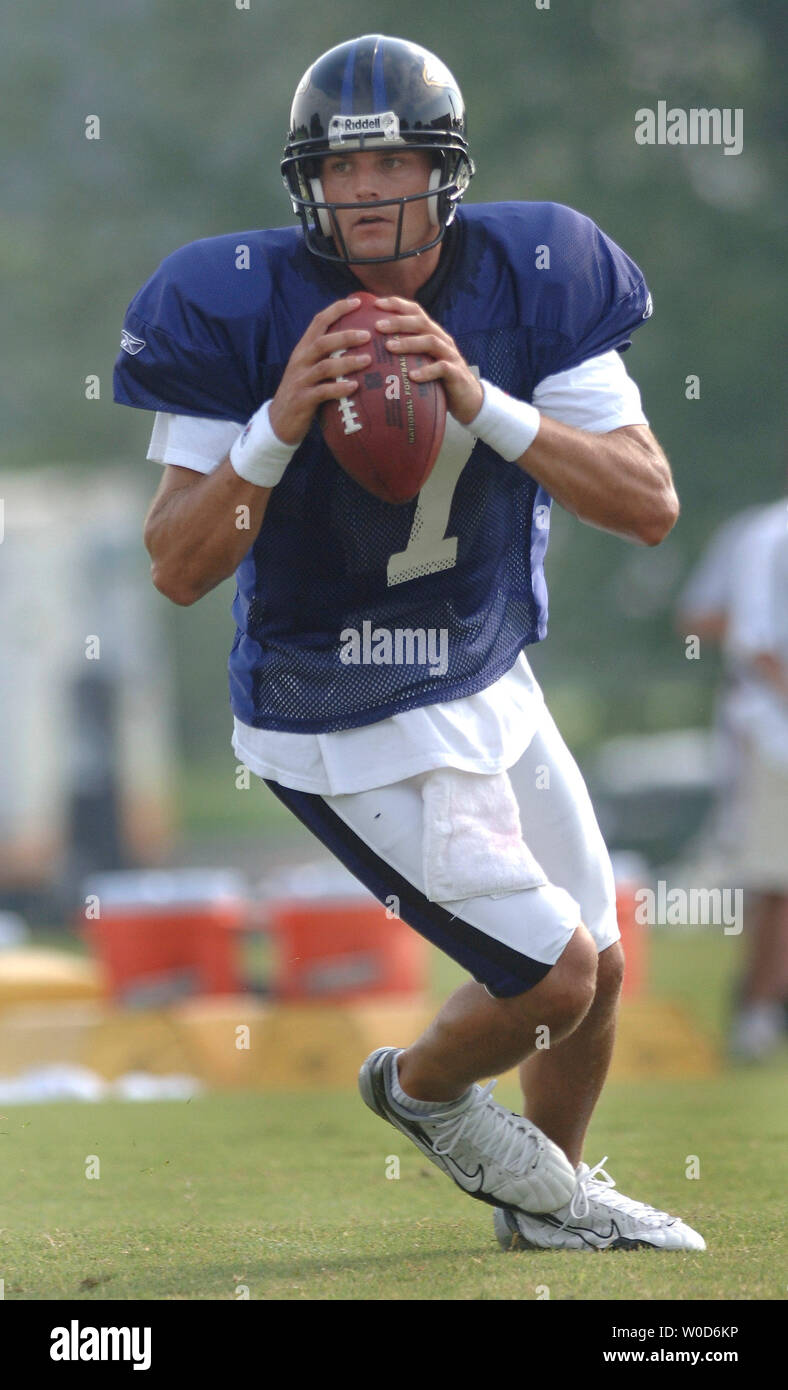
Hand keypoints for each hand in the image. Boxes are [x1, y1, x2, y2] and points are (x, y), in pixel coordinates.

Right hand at [269, 298, 371, 444]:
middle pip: (323, 342)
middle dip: (346, 336)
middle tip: (368, 334)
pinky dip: (339, 388)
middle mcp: (300, 361)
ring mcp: (300, 380)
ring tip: (368, 360)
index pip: (318, 322)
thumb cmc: (303, 392)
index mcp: (303, 349)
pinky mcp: (302, 400)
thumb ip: (327, 355)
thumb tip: (358, 343)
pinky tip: (354, 387)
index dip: (337, 309)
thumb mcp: (310, 369)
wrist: (278, 421)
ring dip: (347, 362)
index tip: (358, 302)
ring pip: (325, 366)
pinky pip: (322, 392)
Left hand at [374, 297, 483, 426]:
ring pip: (431, 342)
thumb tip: (372, 348)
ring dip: (409, 343)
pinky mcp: (456, 373)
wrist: (467, 399)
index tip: (375, 304)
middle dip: (398, 322)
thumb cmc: (437, 379)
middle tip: (377, 326)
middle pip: (421, 323)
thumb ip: (404, 352)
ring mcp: (450, 355)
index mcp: (432, 333)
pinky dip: (426, 371)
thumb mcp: (421, 361)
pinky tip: (411, 376)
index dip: (397, 305)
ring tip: (389, 347)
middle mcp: (442, 339)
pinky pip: (441, 368)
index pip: (415, 311)